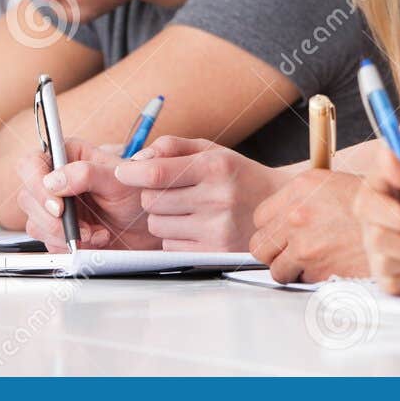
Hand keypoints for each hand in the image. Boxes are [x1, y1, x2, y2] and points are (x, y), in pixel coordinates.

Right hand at [16, 139, 158, 250]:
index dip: (37, 186)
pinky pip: (49, 243)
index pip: (30, 164)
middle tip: (82, 229)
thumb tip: (54, 181)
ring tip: (96, 233)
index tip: (59, 208)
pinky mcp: (57, 231)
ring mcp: (54, 207)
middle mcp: (55, 180)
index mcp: (66, 155)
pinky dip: (71, 246)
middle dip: (54, 220)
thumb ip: (86, 173)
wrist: (147, 226)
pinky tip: (95, 240)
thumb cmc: (136, 194)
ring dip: (66, 235)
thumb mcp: (117, 179)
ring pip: (35, 224)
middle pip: (28, 198)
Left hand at [113, 136, 289, 251]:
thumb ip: (171, 147)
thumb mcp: (211, 150)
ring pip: (157, 226)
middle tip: (171, 191)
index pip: (157, 173)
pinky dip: (174, 237)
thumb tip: (136, 160)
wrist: (276, 206)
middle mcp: (218, 198)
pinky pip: (170, 247)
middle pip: (152, 201)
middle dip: (152, 194)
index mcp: (215, 167)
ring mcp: (218, 229)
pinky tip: (196, 227)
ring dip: (162, 218)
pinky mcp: (216, 253)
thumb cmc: (236, 175)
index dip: (132, 173)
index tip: (122, 173)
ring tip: (187, 209)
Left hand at [250, 170, 366, 282]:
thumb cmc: (374, 204)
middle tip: (288, 252)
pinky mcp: (318, 270)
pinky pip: (301, 281)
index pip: (260, 217)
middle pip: (260, 245)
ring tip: (308, 263)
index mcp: (299, 189)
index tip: (280, 233)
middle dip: (273, 251)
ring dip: (289, 269)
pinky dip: (311, 279)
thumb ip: (303, 197)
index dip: (271, 228)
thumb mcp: (333, 184)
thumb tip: (287, 209)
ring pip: (276, 269)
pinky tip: (327, 268)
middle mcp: (296, 216)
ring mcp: (305, 245)